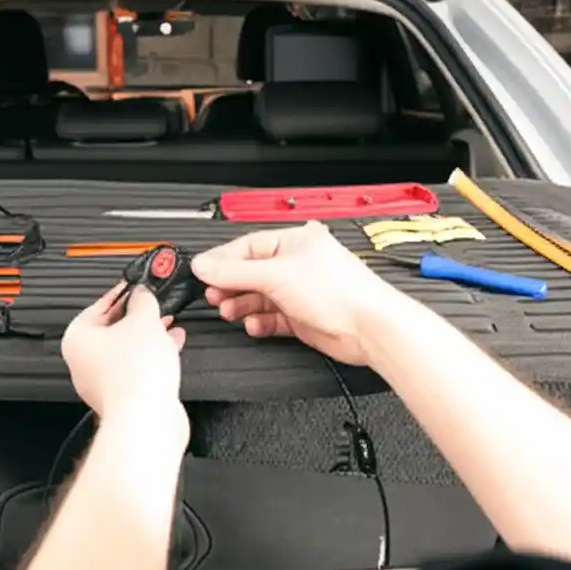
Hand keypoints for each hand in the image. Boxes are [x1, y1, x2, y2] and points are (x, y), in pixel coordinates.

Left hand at [61, 283, 187, 422]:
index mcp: (77, 339)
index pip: (98, 306)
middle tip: (154, 306)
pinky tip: (171, 346)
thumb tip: (143, 293)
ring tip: (167, 324)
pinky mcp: (123, 397)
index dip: (122, 294)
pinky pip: (137, 369)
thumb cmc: (133, 373)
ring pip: (127, 351)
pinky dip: (153, 357)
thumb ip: (143, 300)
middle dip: (138, 317)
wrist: (146, 416)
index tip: (136, 287)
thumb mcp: (143, 319)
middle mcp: (84, 363)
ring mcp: (103, 383)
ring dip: (149, 337)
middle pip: (112, 330)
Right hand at [190, 221, 407, 366]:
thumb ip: (234, 272)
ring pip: (259, 296)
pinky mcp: (302, 315)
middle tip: (213, 294)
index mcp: (294, 242)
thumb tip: (204, 264)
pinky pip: (271, 317)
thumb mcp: (276, 276)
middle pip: (250, 272)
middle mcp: (297, 264)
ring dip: (242, 305)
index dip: (222, 260)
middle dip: (230, 285)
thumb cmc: (339, 292)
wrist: (368, 327)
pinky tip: (253, 324)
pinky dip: (259, 321)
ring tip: (230, 311)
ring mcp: (300, 290)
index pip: (248, 246)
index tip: (202, 272)